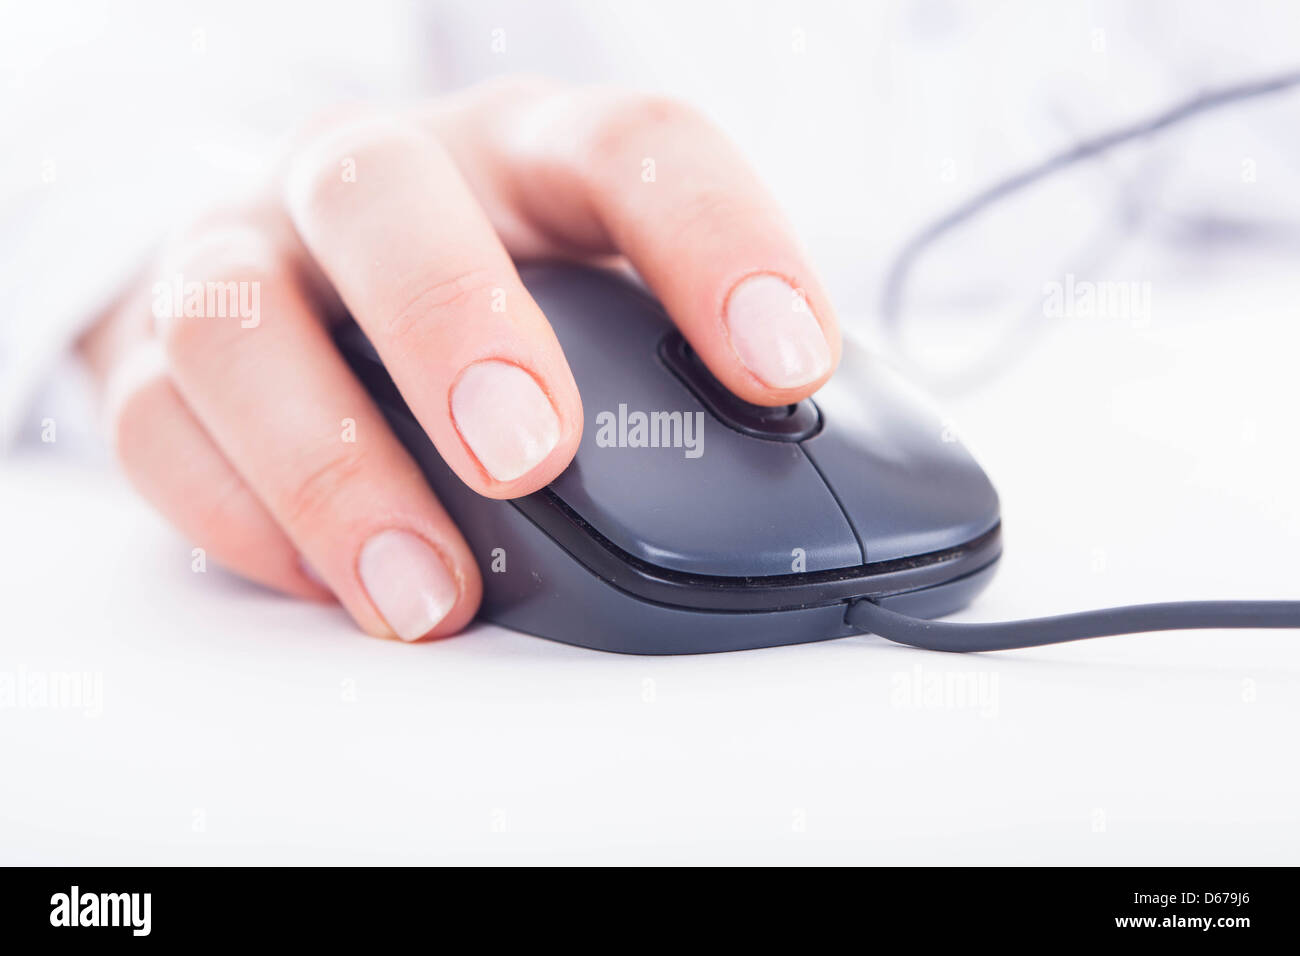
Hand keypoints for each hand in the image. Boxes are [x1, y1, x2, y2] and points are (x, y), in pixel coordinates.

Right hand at [80, 77, 841, 641]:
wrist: (308, 274)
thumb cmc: (489, 294)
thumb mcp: (591, 295)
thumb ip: (671, 378)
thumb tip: (786, 512)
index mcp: (522, 154)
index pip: (630, 149)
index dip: (718, 244)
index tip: (787, 364)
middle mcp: (377, 181)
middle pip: (390, 199)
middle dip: (456, 324)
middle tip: (529, 454)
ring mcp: (252, 256)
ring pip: (239, 321)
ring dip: (333, 466)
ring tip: (428, 591)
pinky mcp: (156, 355)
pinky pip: (159, 429)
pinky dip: (246, 520)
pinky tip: (333, 587)